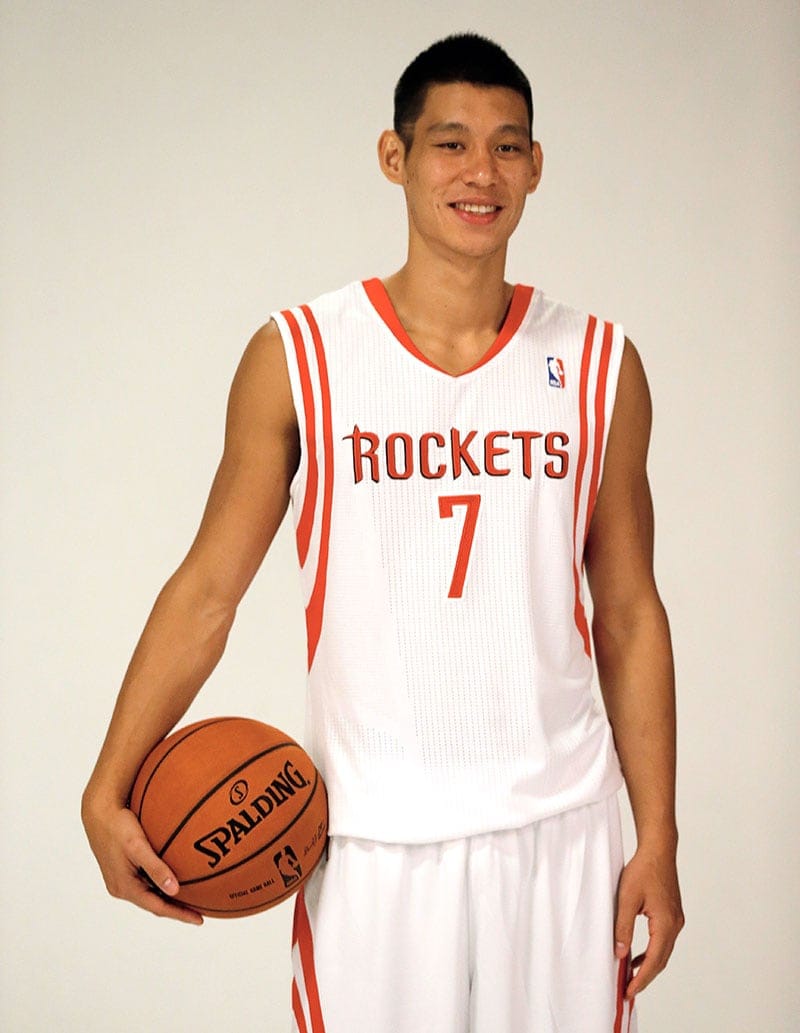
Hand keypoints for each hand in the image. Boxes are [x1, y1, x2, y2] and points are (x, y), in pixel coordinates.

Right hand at [82, 794, 203, 925]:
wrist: (98, 813)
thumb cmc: (118, 826)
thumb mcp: (138, 847)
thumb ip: (155, 868)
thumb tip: (174, 890)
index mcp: (124, 887)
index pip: (157, 907)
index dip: (179, 915)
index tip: (199, 920)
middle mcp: (121, 888)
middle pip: (154, 904)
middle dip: (176, 910)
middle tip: (199, 914)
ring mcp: (121, 880)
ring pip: (149, 895)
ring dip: (168, 898)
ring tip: (191, 900)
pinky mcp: (122, 871)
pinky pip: (145, 883)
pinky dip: (160, 885)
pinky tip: (174, 879)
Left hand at [614, 846, 683, 999]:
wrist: (658, 850)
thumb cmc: (643, 870)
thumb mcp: (626, 898)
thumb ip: (623, 927)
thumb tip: (620, 952)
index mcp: (665, 924)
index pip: (654, 961)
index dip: (641, 979)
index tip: (628, 991)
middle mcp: (675, 925)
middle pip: (661, 960)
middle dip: (645, 977)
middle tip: (628, 990)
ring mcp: (675, 920)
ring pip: (663, 952)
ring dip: (648, 965)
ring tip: (631, 977)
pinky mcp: (672, 914)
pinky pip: (662, 941)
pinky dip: (651, 952)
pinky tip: (638, 955)